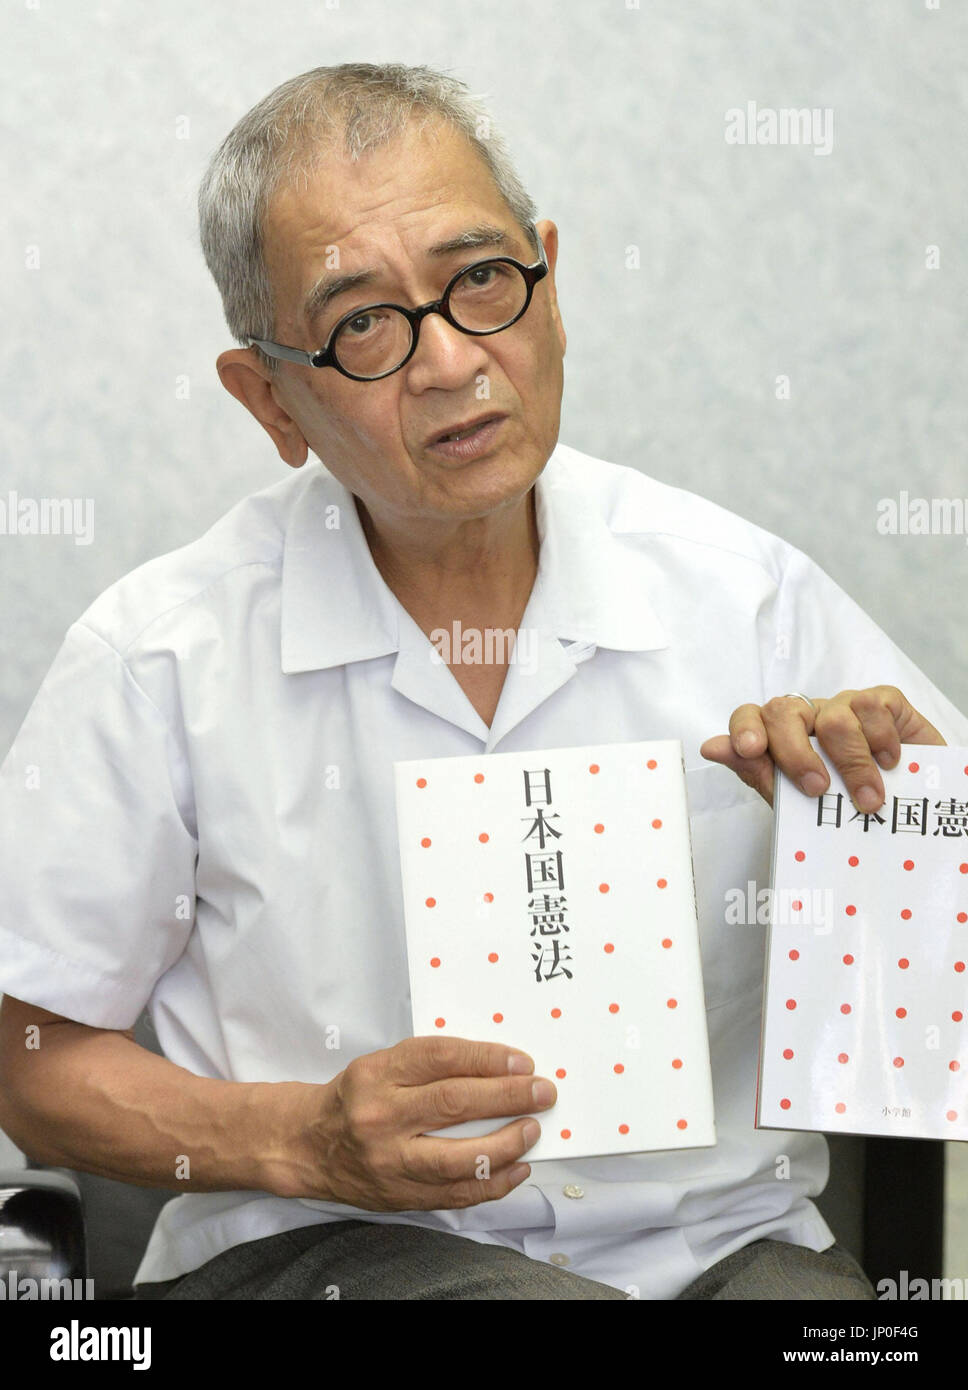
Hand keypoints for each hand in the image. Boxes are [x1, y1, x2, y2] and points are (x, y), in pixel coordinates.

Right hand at [284, 1035, 554, 1210]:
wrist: (309, 1145)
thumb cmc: (356, 1096)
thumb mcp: (382, 1065)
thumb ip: (432, 1065)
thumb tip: (499, 1068)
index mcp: (378, 1074)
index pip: (440, 1059)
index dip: (486, 1059)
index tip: (522, 1063)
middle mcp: (381, 1116)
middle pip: (454, 1104)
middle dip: (507, 1097)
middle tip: (543, 1093)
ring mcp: (390, 1161)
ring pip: (457, 1157)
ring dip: (505, 1144)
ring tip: (532, 1130)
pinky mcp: (399, 1195)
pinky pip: (455, 1194)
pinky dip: (492, 1183)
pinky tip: (517, 1168)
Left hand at [699, 685, 945, 810]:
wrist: (914, 807)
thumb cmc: (849, 804)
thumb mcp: (800, 802)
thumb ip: (758, 774)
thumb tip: (711, 748)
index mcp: (780, 737)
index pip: (749, 717)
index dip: (745, 729)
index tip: (750, 750)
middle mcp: (809, 715)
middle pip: (785, 711)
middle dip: (796, 753)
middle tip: (817, 789)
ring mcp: (845, 705)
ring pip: (833, 717)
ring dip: (852, 764)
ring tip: (869, 799)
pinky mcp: (884, 700)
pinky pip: (872, 708)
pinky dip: (881, 741)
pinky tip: (890, 763)